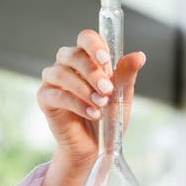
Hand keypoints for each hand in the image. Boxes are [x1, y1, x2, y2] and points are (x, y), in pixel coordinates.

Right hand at [37, 29, 145, 168]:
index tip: (107, 61)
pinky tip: (92, 113)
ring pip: (62, 73)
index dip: (95, 46)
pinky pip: (57, 95)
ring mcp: (53, 80)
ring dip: (84, 89)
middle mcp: (67, 64)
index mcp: (87, 58)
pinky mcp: (45, 98)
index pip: (87, 39)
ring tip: (101, 104)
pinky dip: (77, 104)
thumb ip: (126, 75)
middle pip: (73, 54)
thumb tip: (139, 56)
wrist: (94, 147)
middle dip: (92, 71)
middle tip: (107, 89)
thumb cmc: (107, 117)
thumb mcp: (121, 96)